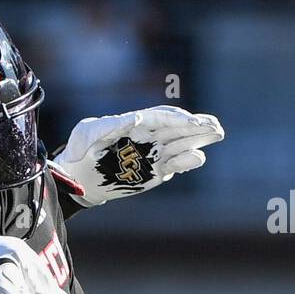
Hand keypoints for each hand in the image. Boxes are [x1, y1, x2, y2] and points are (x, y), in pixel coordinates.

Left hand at [52, 105, 223, 207]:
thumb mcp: (88, 133)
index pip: (162, 117)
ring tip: (217, 134)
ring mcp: (154, 153)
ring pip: (182, 144)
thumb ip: (111, 125)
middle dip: (198, 126)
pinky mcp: (155, 171)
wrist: (77, 175)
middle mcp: (150, 136)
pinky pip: (175, 164)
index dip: (178, 119)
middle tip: (216, 126)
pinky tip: (197, 157)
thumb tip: (138, 117)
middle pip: (178, 128)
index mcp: (137, 123)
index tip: (192, 122)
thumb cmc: (80, 149)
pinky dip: (186, 162)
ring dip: (199, 140)